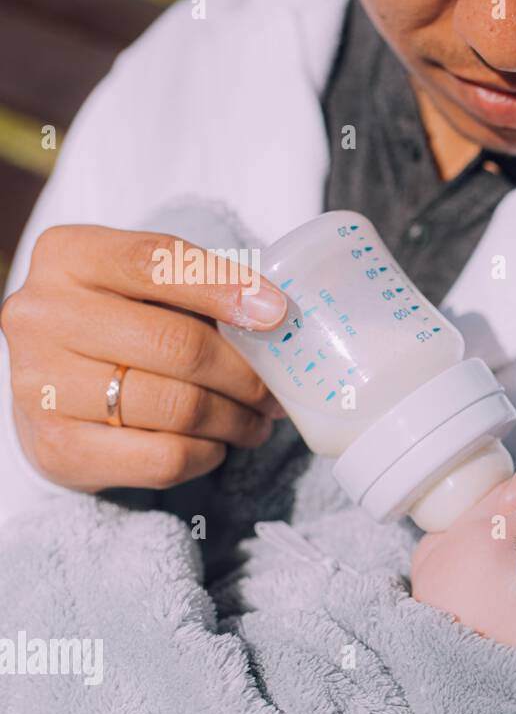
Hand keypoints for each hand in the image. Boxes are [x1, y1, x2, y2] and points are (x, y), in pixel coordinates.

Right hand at [1, 225, 287, 491]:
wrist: (51, 391)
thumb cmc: (120, 326)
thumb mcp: (148, 288)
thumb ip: (202, 289)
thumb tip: (276, 318)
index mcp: (67, 256)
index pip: (155, 262)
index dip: (225, 287)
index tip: (278, 314)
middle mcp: (40, 316)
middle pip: (177, 345)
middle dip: (246, 375)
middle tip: (276, 392)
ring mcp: (40, 386)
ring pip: (178, 407)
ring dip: (236, 419)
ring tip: (257, 420)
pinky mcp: (57, 449)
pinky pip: (164, 457)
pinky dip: (208, 453)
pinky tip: (216, 444)